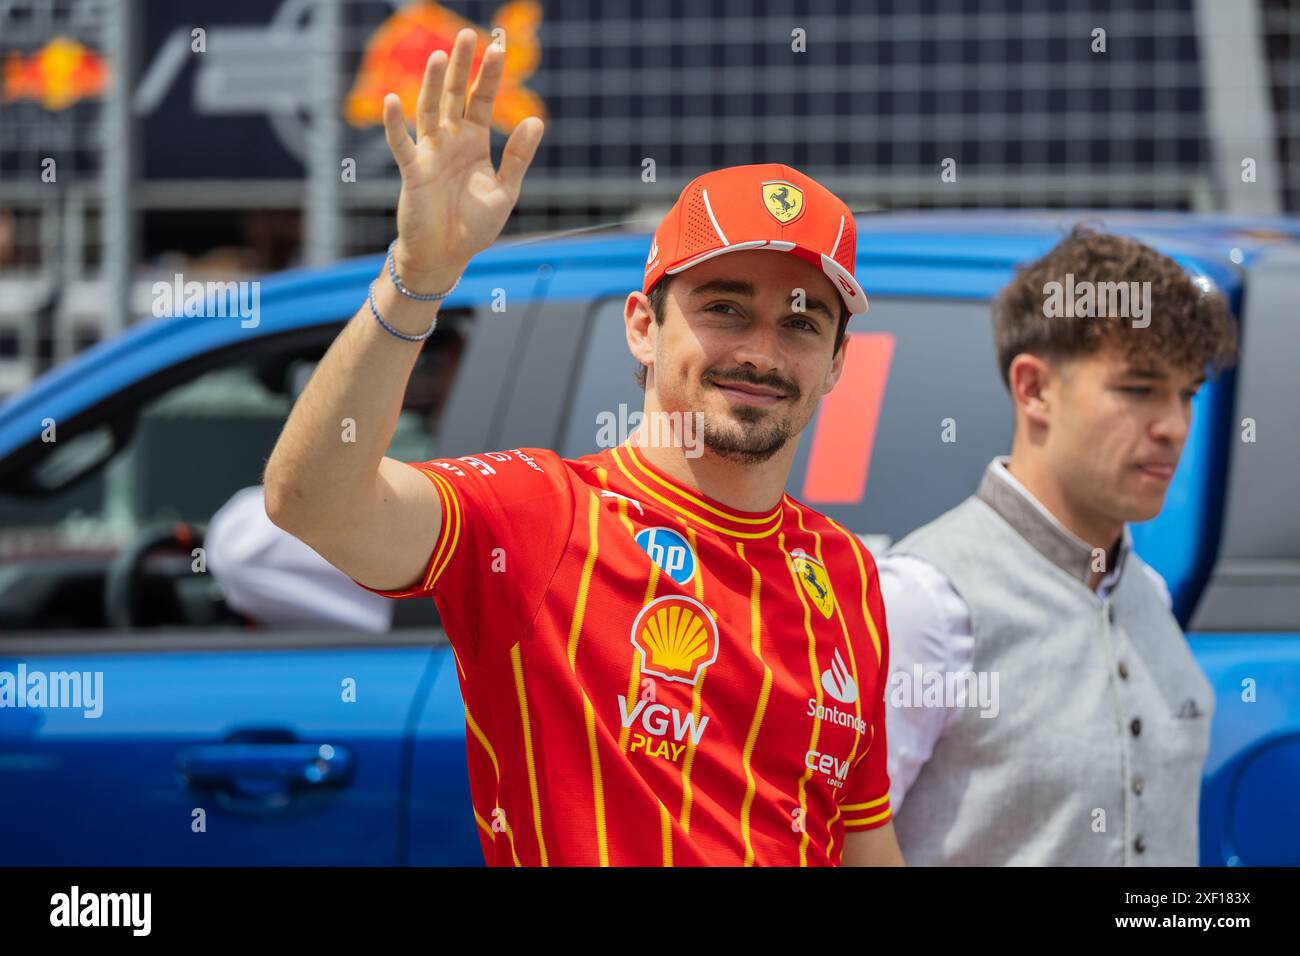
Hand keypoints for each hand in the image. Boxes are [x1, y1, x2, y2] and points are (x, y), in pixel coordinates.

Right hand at [381, 28, 543, 286]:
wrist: (446, 256)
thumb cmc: (474, 226)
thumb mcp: (505, 191)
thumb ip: (518, 157)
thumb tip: (536, 120)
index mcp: (475, 143)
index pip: (483, 101)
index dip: (489, 76)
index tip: (498, 48)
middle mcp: (451, 141)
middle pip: (456, 96)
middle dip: (461, 67)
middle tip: (467, 35)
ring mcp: (430, 153)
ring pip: (430, 111)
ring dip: (433, 86)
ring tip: (439, 57)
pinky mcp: (413, 172)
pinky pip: (402, 144)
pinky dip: (395, 124)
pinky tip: (392, 100)